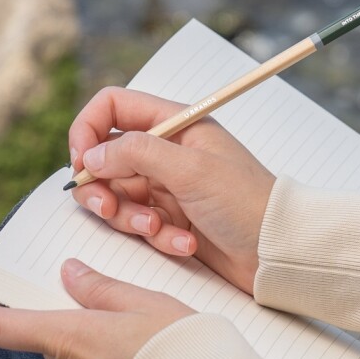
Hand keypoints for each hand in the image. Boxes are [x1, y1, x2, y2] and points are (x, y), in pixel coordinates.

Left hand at [0, 259, 192, 358]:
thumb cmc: (183, 346)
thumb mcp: (145, 301)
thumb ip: (100, 288)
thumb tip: (70, 273)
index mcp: (69, 338)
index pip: (2, 327)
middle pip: (54, 346)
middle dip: (78, 331)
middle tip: (120, 319)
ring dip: (99, 358)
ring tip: (146, 349)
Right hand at [68, 87, 274, 293]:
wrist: (278, 251)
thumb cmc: (247, 202)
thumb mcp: (190, 170)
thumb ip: (136, 153)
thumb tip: (91, 156)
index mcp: (175, 123)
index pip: (112, 107)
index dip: (88, 131)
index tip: (81, 163)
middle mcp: (166, 151)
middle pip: (104, 158)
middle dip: (101, 187)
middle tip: (109, 208)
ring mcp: (166, 186)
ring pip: (116, 195)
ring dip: (129, 217)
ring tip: (157, 228)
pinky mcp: (169, 218)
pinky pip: (139, 224)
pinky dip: (156, 236)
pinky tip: (185, 243)